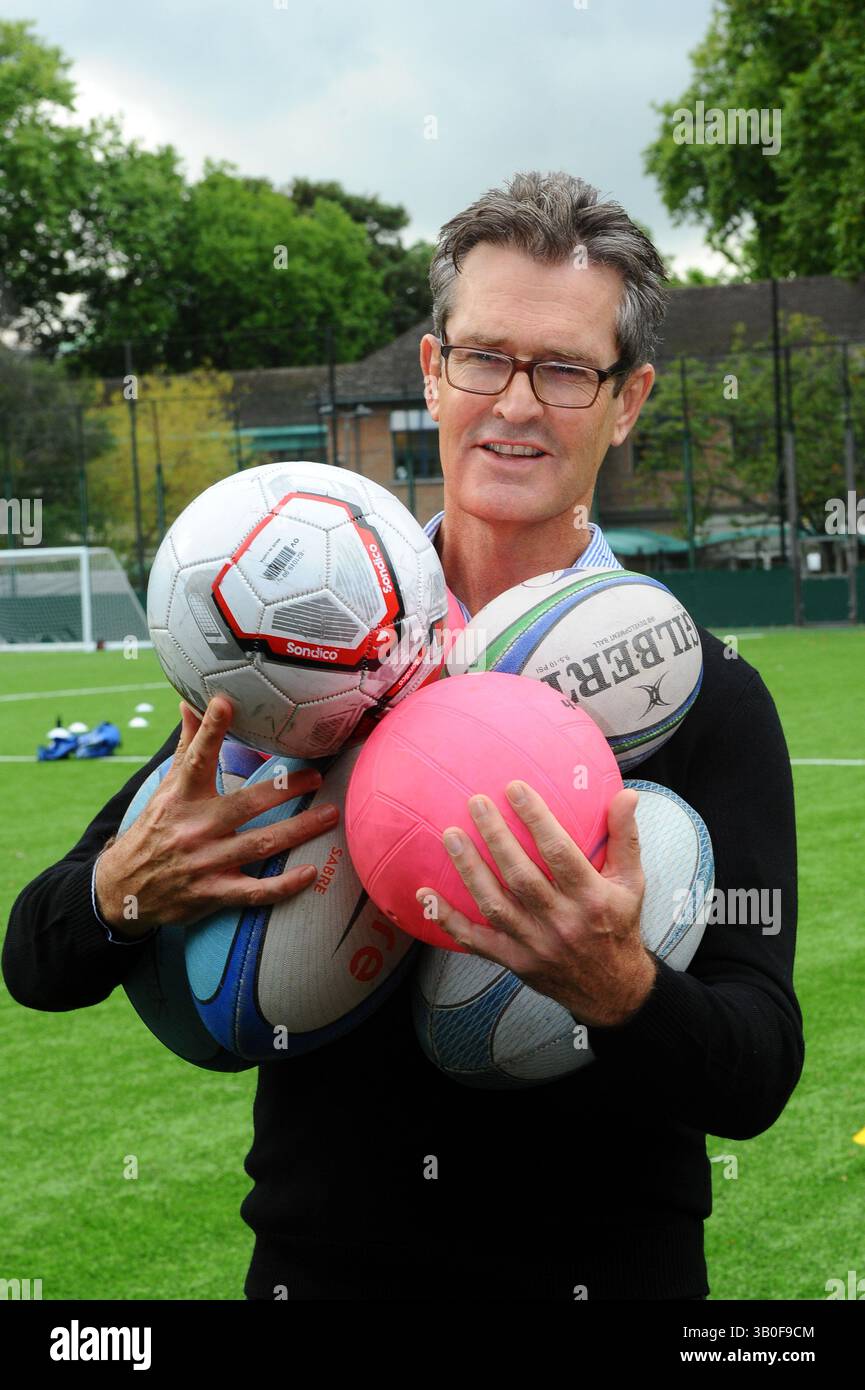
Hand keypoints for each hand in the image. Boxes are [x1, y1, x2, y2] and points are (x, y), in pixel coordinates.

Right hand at [94, 696, 338, 936]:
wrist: (125, 890)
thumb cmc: (155, 829)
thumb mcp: (166, 789)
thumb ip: (187, 747)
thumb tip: (190, 702)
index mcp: (181, 798)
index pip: (196, 759)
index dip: (209, 730)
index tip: (225, 703)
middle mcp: (194, 828)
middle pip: (246, 804)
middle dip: (284, 790)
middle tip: (317, 776)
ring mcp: (206, 863)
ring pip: (261, 844)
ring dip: (299, 830)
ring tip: (331, 815)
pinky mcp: (214, 893)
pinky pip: (256, 891)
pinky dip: (284, 885)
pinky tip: (310, 873)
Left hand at [414, 782, 656, 1028]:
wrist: (612, 992)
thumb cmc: (619, 926)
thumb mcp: (632, 883)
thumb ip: (625, 838)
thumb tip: (626, 794)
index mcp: (591, 898)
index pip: (560, 852)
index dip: (536, 818)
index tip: (514, 788)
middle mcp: (561, 922)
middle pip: (521, 875)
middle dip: (495, 836)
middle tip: (475, 802)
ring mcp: (534, 944)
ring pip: (494, 904)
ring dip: (469, 869)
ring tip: (450, 835)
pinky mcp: (514, 962)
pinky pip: (475, 941)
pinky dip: (448, 919)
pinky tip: (424, 894)